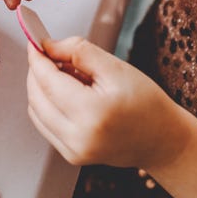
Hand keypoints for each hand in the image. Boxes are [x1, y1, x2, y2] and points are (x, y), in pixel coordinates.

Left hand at [26, 36, 189, 169]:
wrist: (162, 140)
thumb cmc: (146, 104)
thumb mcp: (116, 68)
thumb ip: (79, 52)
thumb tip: (48, 46)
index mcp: (92, 113)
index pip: (47, 81)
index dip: (38, 58)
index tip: (34, 42)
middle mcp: (79, 137)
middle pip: (36, 96)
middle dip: (38, 71)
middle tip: (52, 54)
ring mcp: (73, 151)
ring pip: (36, 111)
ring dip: (42, 88)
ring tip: (68, 76)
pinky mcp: (71, 155)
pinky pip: (45, 124)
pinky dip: (48, 104)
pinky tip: (68, 95)